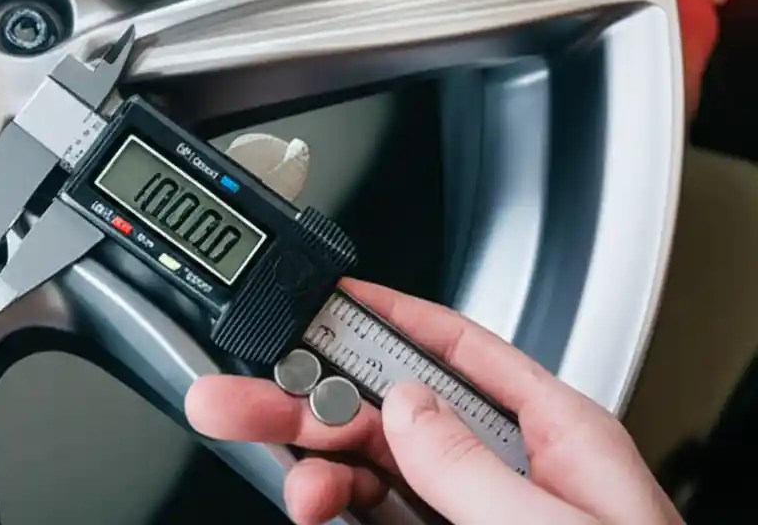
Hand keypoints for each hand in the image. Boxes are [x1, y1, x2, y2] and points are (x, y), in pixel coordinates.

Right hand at [185, 279, 681, 524]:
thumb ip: (469, 465)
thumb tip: (404, 406)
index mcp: (558, 437)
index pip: (462, 350)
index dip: (389, 315)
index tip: (324, 299)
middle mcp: (509, 472)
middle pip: (394, 411)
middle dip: (316, 398)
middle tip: (243, 394)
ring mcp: (473, 518)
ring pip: (373, 471)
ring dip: (317, 465)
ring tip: (288, 482)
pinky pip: (376, 517)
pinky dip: (335, 508)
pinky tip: (313, 507)